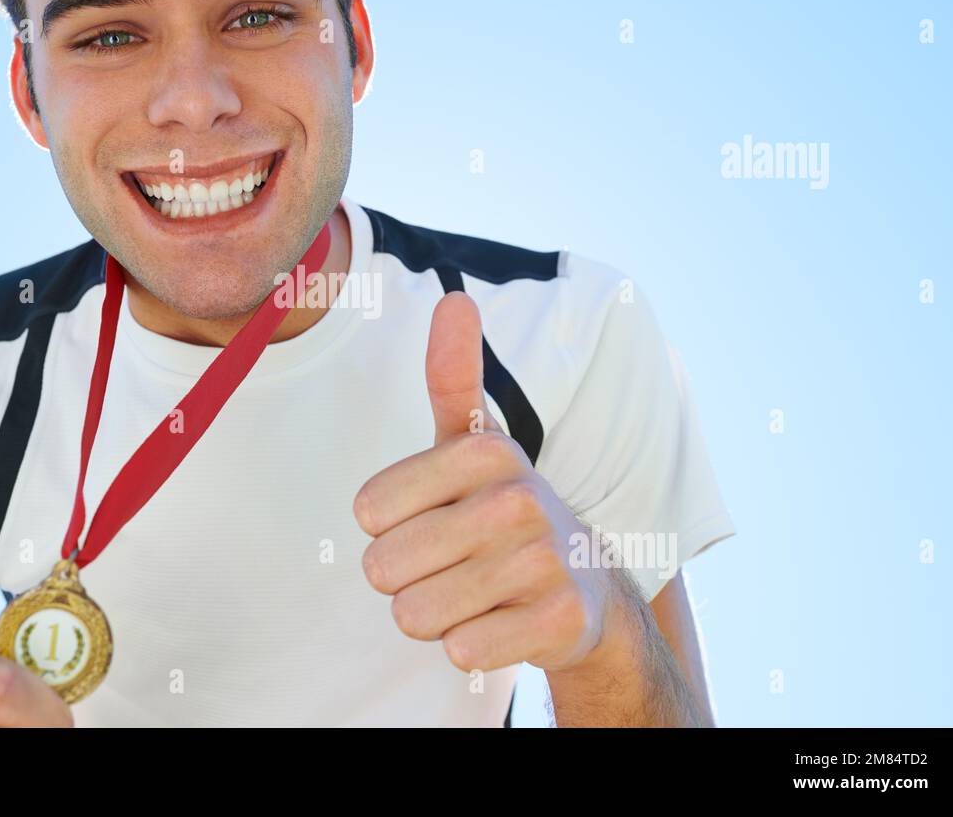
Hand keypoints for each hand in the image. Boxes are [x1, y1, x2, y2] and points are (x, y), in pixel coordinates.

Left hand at [353, 291, 621, 673]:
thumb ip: (452, 375)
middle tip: (452, 562)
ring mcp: (543, 562)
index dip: (387, 525)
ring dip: (433, 614)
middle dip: (405, 576)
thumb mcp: (474, 442)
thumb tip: (455, 299)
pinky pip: (460, 651)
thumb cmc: (503, 509)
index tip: (432, 516)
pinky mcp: (558, 622)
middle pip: (383, 567)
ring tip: (475, 591)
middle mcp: (519, 500)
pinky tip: (502, 621)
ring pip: (415, 615)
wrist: (586, 584)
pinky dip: (469, 647)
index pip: (366, 511)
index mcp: (486, 452)